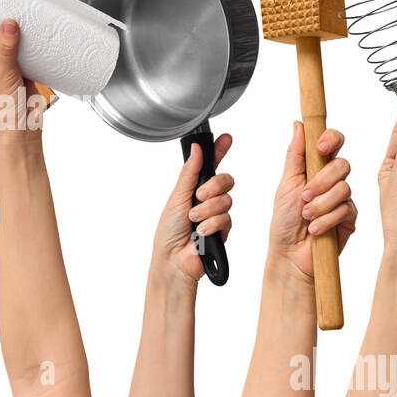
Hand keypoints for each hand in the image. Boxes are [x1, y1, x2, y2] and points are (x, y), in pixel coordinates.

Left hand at [0, 20, 45, 146]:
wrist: (24, 132)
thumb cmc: (4, 111)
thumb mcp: (4, 76)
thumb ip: (6, 50)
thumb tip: (8, 25)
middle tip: (3, 5)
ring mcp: (5, 68)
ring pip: (8, 44)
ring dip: (14, 34)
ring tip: (19, 13)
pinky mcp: (22, 71)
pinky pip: (24, 53)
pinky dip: (28, 44)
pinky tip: (32, 32)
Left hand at [152, 134, 233, 284]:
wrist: (173, 258)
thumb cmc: (168, 231)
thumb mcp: (177, 197)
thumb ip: (189, 173)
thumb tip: (196, 149)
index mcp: (195, 188)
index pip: (212, 165)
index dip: (220, 151)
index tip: (227, 138)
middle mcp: (208, 199)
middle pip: (226, 180)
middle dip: (214, 187)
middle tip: (199, 196)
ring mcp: (216, 214)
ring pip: (226, 200)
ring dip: (208, 210)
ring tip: (194, 220)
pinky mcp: (223, 230)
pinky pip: (227, 219)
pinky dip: (212, 224)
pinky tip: (201, 232)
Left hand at [267, 122, 356, 278]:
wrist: (290, 254)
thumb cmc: (284, 221)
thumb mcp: (286, 184)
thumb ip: (295, 154)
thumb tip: (299, 125)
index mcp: (316, 168)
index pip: (332, 143)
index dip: (330, 140)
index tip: (320, 148)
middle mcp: (332, 181)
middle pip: (342, 165)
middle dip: (321, 181)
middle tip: (305, 195)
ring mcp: (343, 199)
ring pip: (344, 189)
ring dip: (321, 204)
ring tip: (306, 216)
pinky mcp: (350, 217)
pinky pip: (346, 210)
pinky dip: (326, 219)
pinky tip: (315, 229)